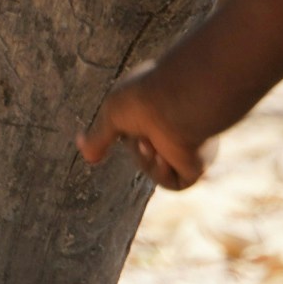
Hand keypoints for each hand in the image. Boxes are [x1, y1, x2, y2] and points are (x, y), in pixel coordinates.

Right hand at [80, 72, 211, 188]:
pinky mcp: (196, 164)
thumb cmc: (143, 100)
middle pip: (142, 153)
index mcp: (158, 108)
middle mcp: (174, 126)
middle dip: (136, 149)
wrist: (173, 104)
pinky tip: (163, 158)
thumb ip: (99, 138)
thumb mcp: (110, 116)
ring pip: (155, 168)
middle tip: (142, 136)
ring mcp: (186, 145)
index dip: (124, 134)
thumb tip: (86, 155)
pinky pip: (175, 183)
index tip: (113, 136)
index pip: (137, 130)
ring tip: (152, 144)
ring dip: (146, 161)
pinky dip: (163, 174)